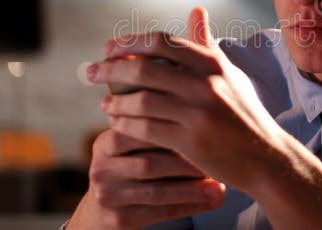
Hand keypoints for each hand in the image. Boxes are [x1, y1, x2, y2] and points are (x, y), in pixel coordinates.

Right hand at [66, 129, 224, 229]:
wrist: (106, 207)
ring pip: (156, 192)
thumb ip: (156, 125)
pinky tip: (213, 201)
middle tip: (219, 159)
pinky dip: (190, 206)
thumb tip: (200, 104)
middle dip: (186, 163)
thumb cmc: (134, 164)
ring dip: (192, 189)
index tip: (206, 128)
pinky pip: (160, 213)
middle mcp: (101, 168)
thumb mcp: (134, 145)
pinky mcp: (118, 219)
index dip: (173, 131)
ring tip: (220, 185)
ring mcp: (107, 195)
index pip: (139, 132)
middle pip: (149, 163)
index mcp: (106, 142)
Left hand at [89, 7, 287, 192]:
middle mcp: (205, 83)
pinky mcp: (191, 141)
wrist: (266, 157)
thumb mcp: (230, 73)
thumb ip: (206, 44)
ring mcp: (198, 113)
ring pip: (140, 101)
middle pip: (143, 69)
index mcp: (212, 62)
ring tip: (103, 105)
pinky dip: (125, 125)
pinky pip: (146, 129)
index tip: (108, 49)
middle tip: (89, 73)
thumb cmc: (244, 113)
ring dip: (114, 102)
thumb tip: (196, 9)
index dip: (128, 43)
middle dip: (109, 70)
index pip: (160, 42)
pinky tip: (116, 124)